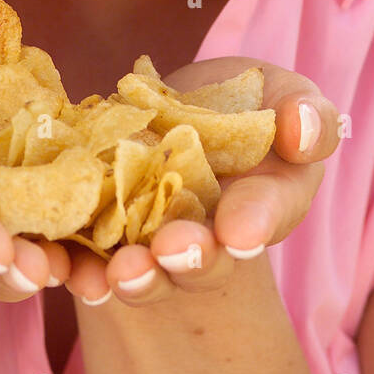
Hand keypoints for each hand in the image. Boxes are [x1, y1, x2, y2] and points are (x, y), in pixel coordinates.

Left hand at [65, 55, 339, 307]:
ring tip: (119, 272)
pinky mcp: (99, 232)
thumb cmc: (249, 104)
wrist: (180, 107)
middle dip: (186, 259)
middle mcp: (207, 240)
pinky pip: (86, 258)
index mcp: (260, 209)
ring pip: (144, 272)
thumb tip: (302, 127)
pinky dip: (76, 267)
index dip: (253, 224)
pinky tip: (65, 268)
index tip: (239, 231)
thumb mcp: (288, 97)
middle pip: (198, 261)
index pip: (260, 218)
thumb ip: (307, 117)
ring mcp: (151, 242)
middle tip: (171, 251)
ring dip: (133, 277)